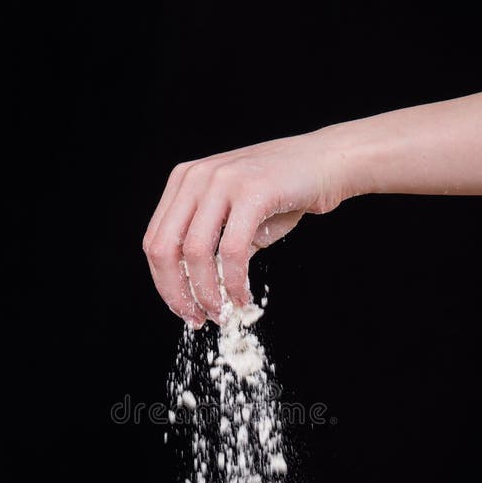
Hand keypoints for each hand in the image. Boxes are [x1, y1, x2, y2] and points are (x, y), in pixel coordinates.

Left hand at [142, 129, 352, 325]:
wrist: (326, 164)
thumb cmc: (282, 193)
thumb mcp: (234, 218)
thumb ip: (210, 247)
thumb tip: (196, 294)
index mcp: (184, 181)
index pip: (155, 241)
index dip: (165, 284)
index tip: (183, 309)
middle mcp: (196, 177)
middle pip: (164, 249)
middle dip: (178, 293)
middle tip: (198, 318)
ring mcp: (222, 180)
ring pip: (196, 252)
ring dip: (207, 292)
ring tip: (223, 312)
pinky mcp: (252, 191)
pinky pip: (232, 250)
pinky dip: (234, 282)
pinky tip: (242, 297)